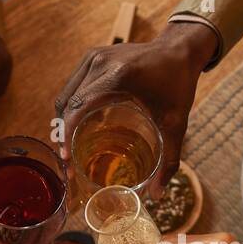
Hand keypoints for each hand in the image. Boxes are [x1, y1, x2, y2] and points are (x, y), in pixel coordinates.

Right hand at [54, 21, 217, 194]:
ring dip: (64, 119)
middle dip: (63, 132)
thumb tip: (157, 195)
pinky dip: (72, 105)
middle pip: (67, 102)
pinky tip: (79, 126)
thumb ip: (169, 159)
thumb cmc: (178, 85)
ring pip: (66, 93)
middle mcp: (100, 63)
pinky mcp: (93, 56)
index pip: (79, 106)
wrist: (179, 49)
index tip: (66, 159)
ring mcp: (94, 56)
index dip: (67, 134)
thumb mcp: (176, 122)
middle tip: (68, 160)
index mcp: (117, 76)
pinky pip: (74, 85)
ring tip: (69, 146)